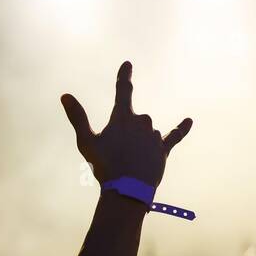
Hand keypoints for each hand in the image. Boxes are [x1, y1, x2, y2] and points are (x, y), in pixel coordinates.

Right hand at [61, 61, 191, 188]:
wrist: (128, 190)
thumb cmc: (105, 166)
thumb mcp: (86, 142)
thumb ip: (77, 117)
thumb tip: (65, 96)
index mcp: (122, 116)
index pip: (123, 90)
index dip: (124, 76)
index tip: (128, 64)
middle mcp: (142, 121)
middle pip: (132, 120)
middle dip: (124, 134)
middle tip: (115, 156)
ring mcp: (154, 134)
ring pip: (146, 132)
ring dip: (137, 143)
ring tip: (128, 164)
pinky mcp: (164, 148)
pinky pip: (175, 135)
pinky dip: (182, 128)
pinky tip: (189, 121)